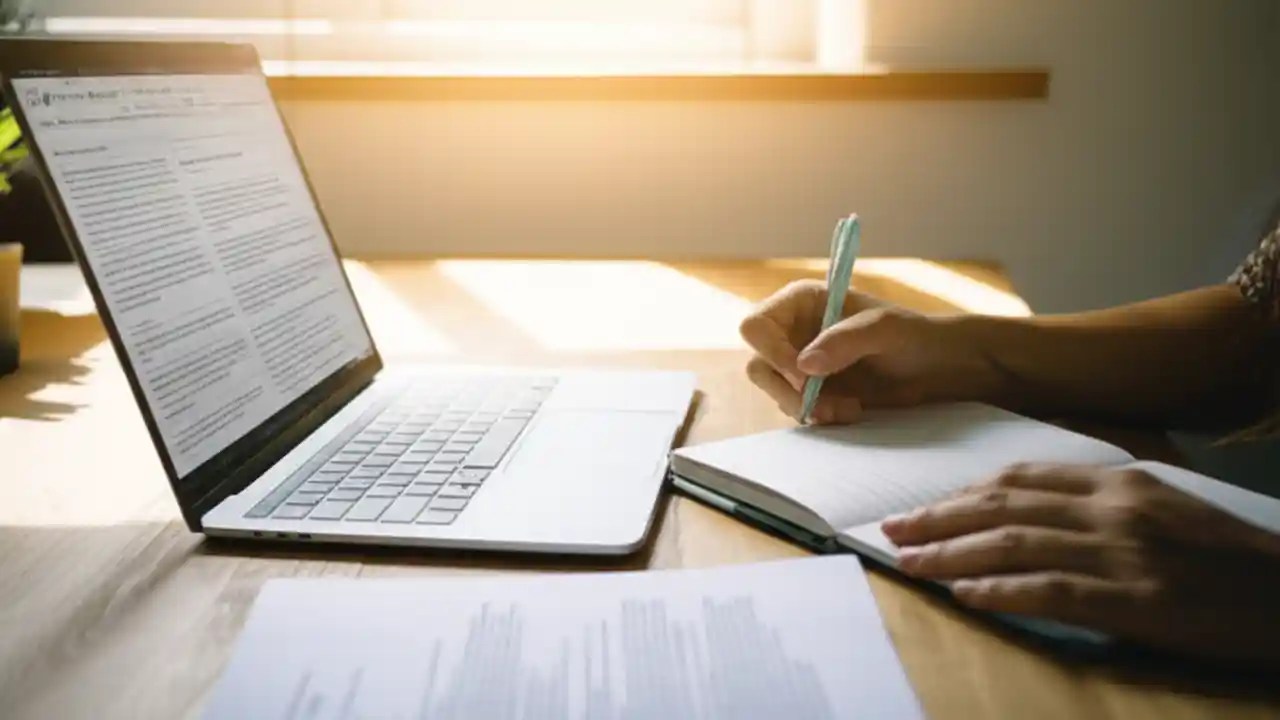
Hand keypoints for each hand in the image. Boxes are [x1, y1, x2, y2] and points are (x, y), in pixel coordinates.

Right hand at [739, 280, 999, 422]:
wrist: (942, 369)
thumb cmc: (917, 336)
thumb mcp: (886, 330)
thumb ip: (845, 341)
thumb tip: (804, 365)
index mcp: (802, 301)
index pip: (757, 325)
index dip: (772, 353)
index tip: (802, 376)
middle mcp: (793, 330)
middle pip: (758, 364)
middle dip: (787, 390)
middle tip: (820, 405)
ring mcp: (801, 363)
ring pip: (775, 391)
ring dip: (805, 407)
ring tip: (847, 409)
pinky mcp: (813, 391)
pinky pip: (796, 408)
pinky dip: (818, 416)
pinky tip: (851, 411)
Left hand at [882, 463, 1279, 668]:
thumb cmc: (1226, 558)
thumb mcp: (1162, 510)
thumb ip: (1100, 506)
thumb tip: (1033, 518)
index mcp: (1117, 481)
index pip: (1020, 478)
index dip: (964, 492)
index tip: (927, 504)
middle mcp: (1111, 508)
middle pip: (1003, 505)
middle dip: (940, 517)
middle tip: (892, 528)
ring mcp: (1121, 551)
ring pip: (1013, 544)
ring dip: (951, 553)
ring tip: (906, 561)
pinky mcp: (1134, 600)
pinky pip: (1050, 590)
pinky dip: (1000, 591)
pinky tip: (963, 595)